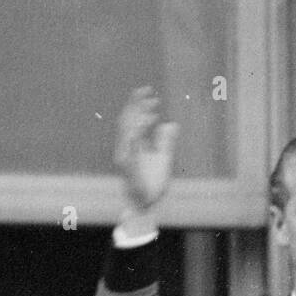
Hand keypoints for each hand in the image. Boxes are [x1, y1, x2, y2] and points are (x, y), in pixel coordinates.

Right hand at [115, 86, 178, 213]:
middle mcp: (125, 149)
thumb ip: (165, 141)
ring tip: (152, 104)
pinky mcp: (128, 166)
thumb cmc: (153, 184)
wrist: (147, 205)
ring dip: (139, 115)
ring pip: (127, 129)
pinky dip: (137, 133)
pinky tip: (146, 122)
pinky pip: (131, 146)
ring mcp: (125, 157)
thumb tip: (170, 125)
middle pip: (127, 120)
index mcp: (132, 145)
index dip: (139, 105)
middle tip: (148, 90)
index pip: (132, 120)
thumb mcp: (163, 158)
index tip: (151, 94)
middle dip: (136, 104)